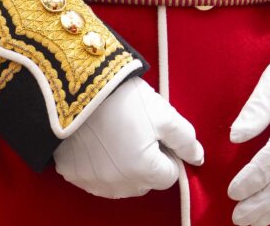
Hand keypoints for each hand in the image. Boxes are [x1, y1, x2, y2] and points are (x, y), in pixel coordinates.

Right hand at [54, 76, 203, 199]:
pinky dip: (98, 165)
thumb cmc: (123, 98)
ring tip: (116, 135)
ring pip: (120, 183)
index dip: (167, 153)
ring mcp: (93, 182)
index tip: (156, 133)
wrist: (75, 86)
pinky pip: (94, 177)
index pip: (169, 175)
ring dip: (123, 167)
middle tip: (137, 131)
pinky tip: (96, 141)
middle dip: (146, 162)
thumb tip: (198, 159)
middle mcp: (119, 185)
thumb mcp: (164, 113)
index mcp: (144, 172)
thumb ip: (185, 140)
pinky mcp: (72, 174)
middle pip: (145, 182)